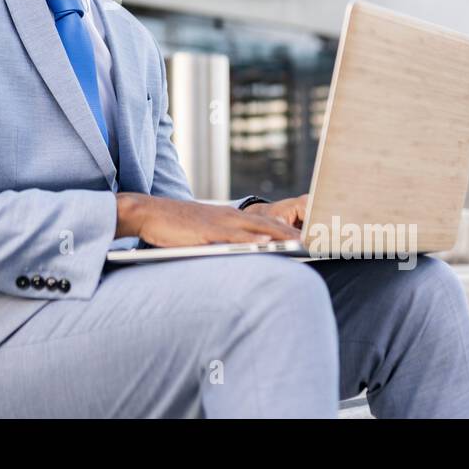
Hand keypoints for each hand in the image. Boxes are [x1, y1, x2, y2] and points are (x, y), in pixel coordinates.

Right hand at [117, 194, 299, 247]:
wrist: (149, 213)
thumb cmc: (176, 227)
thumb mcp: (206, 233)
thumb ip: (227, 242)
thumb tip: (249, 255)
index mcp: (232, 218)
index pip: (269, 224)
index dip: (292, 232)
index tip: (313, 241)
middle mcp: (231, 217)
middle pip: (271, 224)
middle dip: (296, 234)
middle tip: (320, 242)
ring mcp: (220, 223)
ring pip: (257, 229)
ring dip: (281, 237)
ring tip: (304, 245)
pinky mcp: (207, 231)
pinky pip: (233, 236)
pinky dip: (251, 241)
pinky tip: (265, 246)